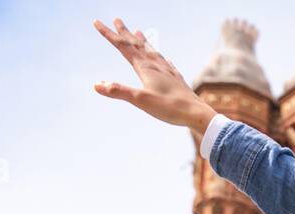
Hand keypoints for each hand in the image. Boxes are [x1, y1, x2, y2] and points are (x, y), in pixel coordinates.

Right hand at [92, 18, 216, 136]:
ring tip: (138, 32)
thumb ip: (119, 91)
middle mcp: (157, 65)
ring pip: (152, 51)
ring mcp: (168, 72)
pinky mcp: (177, 80)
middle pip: (137, 45)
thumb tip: (97, 85)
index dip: (109, 34)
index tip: (97, 22)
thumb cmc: (170, 108)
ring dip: (143, 41)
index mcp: (146, 67)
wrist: (197, 114)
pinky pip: (167, 64)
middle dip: (124, 32)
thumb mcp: (141, 101)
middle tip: (116, 20)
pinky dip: (161, 57)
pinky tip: (166, 60)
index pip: (123, 46)